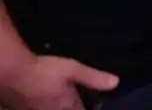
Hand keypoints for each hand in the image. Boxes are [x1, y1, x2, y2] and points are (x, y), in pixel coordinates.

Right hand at [0, 54, 117, 109]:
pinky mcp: (23, 109)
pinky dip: (47, 105)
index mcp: (66, 107)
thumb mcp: (72, 69)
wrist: (10, 72)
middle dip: (76, 108)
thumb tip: (116, 83)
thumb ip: (93, 78)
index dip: (91, 108)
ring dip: (62, 106)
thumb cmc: (43, 70)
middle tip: (82, 100)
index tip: (97, 103)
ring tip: (66, 98)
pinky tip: (48, 98)